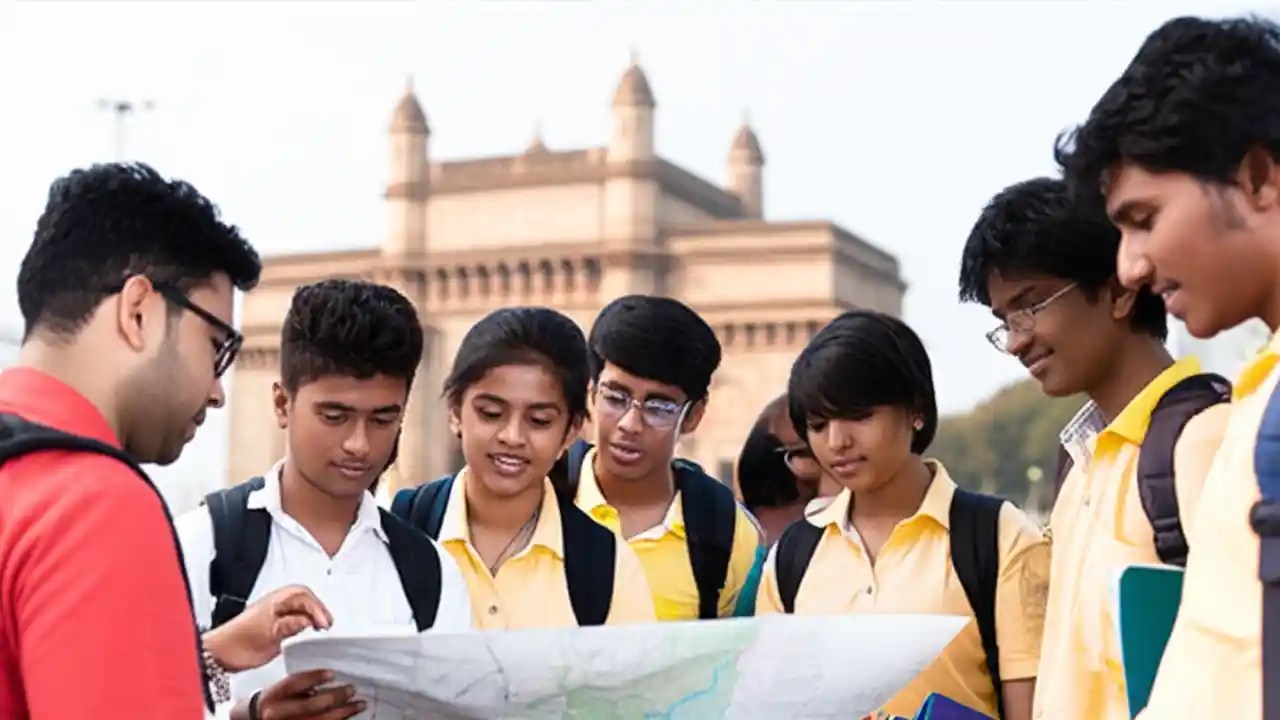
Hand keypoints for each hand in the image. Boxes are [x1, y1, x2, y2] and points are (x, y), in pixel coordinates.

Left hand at [203, 585, 332, 672]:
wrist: (222, 654)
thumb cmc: (239, 641)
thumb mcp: (270, 633)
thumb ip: (292, 625)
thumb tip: (310, 621)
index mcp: (275, 601)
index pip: (303, 597)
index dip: (317, 609)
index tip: (323, 624)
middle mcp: (276, 605)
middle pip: (304, 598)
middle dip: (318, 609)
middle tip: (327, 624)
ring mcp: (276, 616)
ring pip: (300, 607)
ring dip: (313, 615)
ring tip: (322, 628)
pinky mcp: (275, 629)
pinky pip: (295, 620)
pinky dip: (306, 625)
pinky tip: (309, 634)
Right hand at [237, 670, 364, 719]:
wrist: (257, 718)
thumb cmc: (276, 699)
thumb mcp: (282, 688)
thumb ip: (302, 684)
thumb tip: (331, 678)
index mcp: (275, 695)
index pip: (295, 684)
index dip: (314, 678)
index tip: (332, 673)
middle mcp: (278, 713)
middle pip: (311, 705)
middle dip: (336, 697)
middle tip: (353, 689)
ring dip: (344, 713)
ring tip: (360, 704)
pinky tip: (350, 716)